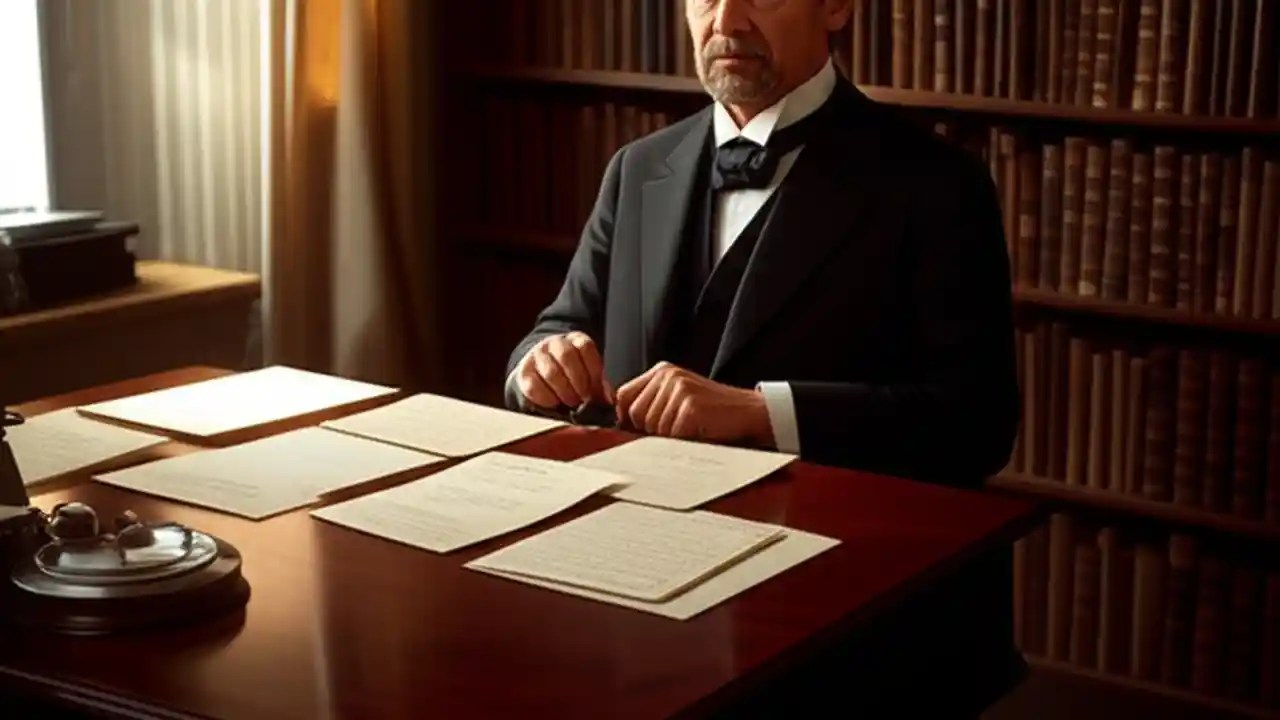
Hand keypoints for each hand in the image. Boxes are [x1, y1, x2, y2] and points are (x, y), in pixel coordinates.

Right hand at [514, 332, 613, 409]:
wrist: (541, 372)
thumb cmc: (570, 375)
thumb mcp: (588, 373)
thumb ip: (598, 385)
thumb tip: (608, 401)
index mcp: (575, 339)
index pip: (585, 346)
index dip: (594, 369)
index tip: (597, 389)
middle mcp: (554, 343)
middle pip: (567, 356)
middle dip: (579, 381)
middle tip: (584, 399)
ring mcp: (537, 356)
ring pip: (551, 372)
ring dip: (564, 391)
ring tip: (572, 403)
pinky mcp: (524, 372)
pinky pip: (534, 386)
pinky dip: (547, 398)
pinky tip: (555, 403)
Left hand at [614, 362, 773, 446]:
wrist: (748, 412)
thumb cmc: (711, 412)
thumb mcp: (677, 398)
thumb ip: (651, 403)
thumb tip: (620, 425)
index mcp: (661, 371)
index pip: (623, 396)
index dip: (628, 418)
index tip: (643, 429)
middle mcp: (668, 376)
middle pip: (635, 414)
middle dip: (651, 430)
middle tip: (676, 429)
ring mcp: (680, 389)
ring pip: (652, 427)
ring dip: (669, 437)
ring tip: (690, 429)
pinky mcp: (690, 406)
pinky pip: (671, 434)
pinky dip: (683, 440)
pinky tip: (698, 431)